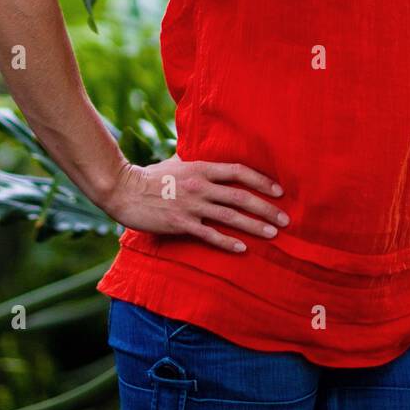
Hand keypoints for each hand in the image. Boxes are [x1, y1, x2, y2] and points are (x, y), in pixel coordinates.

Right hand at [104, 155, 288, 251]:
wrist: (124, 190)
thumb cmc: (151, 177)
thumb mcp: (177, 163)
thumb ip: (196, 164)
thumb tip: (211, 161)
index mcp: (201, 168)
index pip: (239, 172)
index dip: (261, 181)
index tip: (279, 191)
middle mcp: (201, 185)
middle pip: (241, 196)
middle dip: (266, 208)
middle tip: (285, 219)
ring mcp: (192, 205)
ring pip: (230, 216)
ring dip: (254, 226)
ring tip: (273, 234)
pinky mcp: (181, 223)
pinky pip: (209, 235)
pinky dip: (227, 242)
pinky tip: (242, 248)